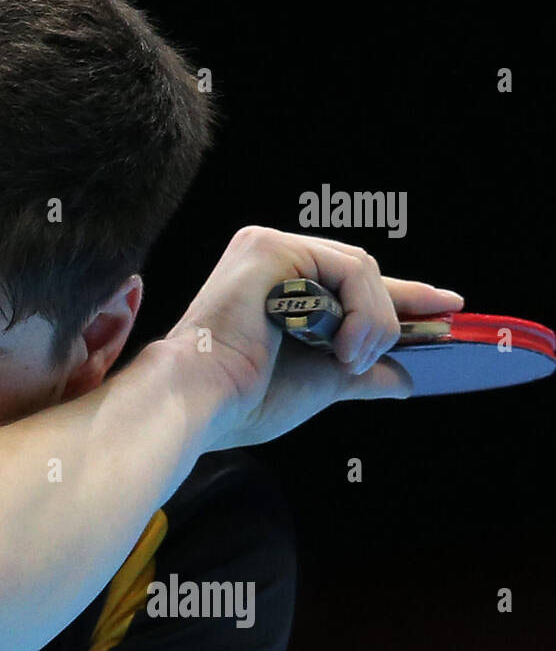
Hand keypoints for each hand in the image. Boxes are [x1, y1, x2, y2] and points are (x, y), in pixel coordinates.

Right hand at [163, 226, 463, 450]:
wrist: (203, 401)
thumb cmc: (244, 398)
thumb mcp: (320, 382)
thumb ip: (362, 374)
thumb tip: (405, 380)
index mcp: (273, 285)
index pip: (349, 285)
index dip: (400, 298)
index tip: (446, 308)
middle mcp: (269, 258)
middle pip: (360, 272)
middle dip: (387, 315)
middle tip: (372, 358)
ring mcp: (269, 249)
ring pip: (360, 269)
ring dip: (372, 321)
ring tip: (348, 360)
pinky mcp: (272, 249)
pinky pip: (348, 269)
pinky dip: (360, 311)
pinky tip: (341, 346)